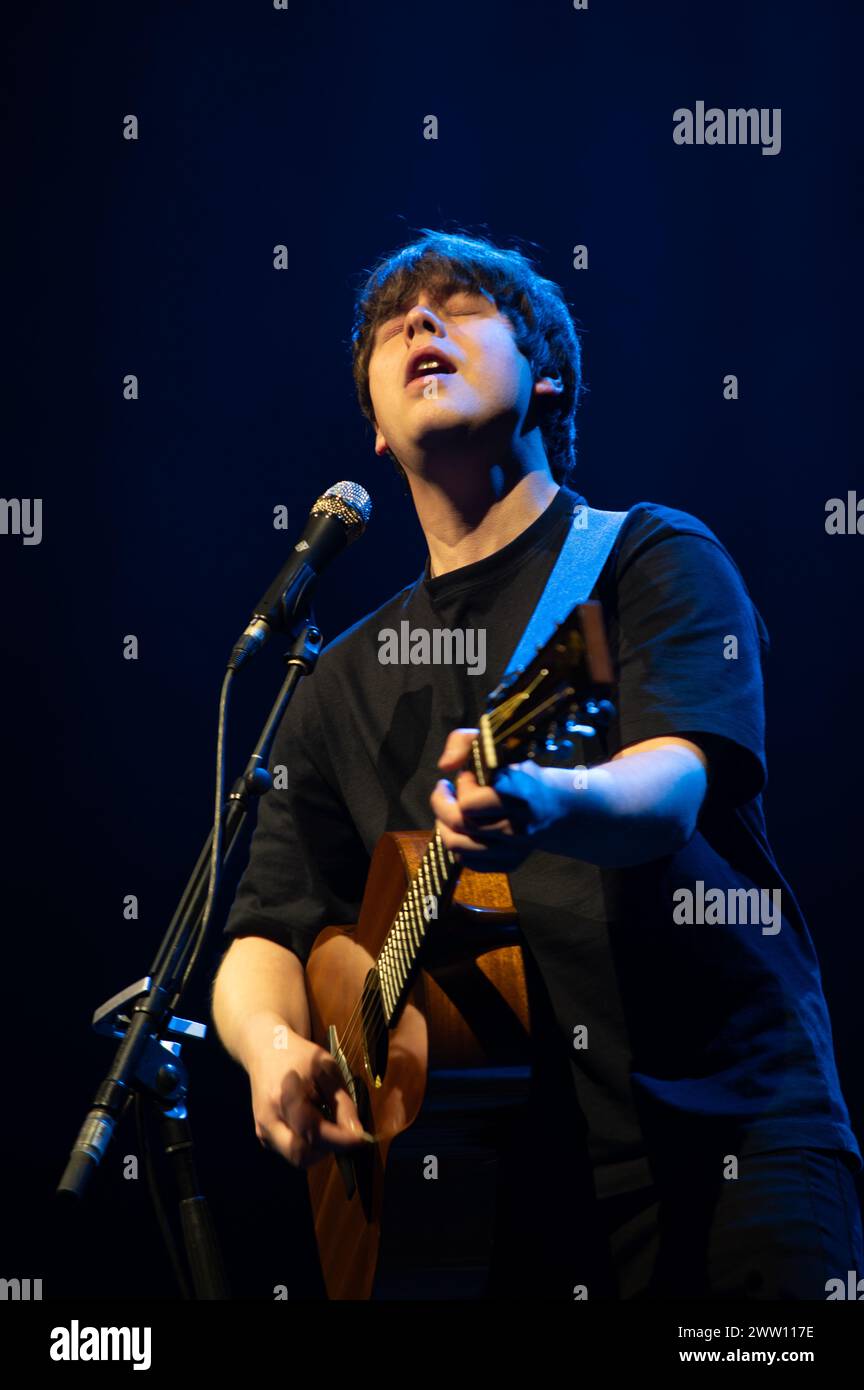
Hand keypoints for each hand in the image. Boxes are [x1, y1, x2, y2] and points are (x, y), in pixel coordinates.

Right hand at [248, 1032, 371, 1169]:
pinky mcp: (262, 1135)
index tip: (360, 1138)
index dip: (340, 1140)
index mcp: (285, 1097)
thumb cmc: (299, 1056)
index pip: (313, 1132)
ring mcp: (262, 1130)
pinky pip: (289, 1151)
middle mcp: (268, 1120)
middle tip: (344, 1133)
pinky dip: (307, 1144)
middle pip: (301, 1155)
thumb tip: (357, 1133)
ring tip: (327, 1122)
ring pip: (296, 1157)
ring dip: (318, 1149)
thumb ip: (343, 1103)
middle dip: (328, 1149)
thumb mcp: (328, 1069)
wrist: (265, 1050)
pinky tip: (312, 1122)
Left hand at [429, 726, 569, 871]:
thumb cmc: (519, 772)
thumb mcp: (496, 744)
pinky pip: (469, 862)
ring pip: (458, 847)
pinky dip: (459, 845)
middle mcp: (520, 826)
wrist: (557, 805)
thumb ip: (463, 742)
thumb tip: (444, 766)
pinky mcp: (511, 863)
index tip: (467, 775)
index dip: (462, 787)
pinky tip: (463, 827)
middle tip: (446, 791)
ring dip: (444, 826)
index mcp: (519, 794)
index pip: (470, 803)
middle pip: (460, 824)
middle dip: (443, 805)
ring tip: (449, 810)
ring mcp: (515, 849)